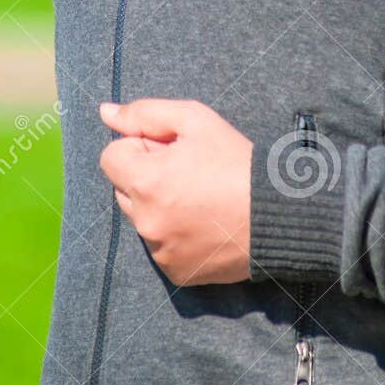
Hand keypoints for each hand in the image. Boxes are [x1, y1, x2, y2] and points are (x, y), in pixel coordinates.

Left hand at [99, 99, 252, 285]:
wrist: (278, 215)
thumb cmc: (237, 162)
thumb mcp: (194, 120)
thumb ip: (144, 114)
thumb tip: (106, 112)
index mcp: (145, 181)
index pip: (111, 157)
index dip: (140, 147)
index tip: (170, 151)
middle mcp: (146, 221)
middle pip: (124, 188)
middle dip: (146, 176)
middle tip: (187, 171)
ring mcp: (159, 251)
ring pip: (141, 218)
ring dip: (158, 205)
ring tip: (199, 198)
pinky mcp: (175, 272)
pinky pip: (159, 245)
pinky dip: (173, 233)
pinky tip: (203, 222)